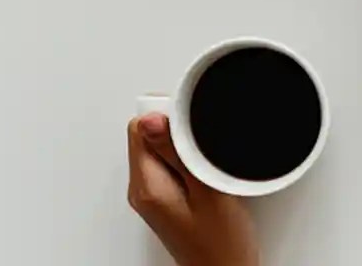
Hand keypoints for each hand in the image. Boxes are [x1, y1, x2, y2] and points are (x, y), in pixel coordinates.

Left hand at [127, 113, 259, 265]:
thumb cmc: (221, 243)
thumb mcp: (207, 191)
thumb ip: (177, 153)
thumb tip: (151, 119)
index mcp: (147, 187)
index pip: (140, 127)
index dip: (169, 119)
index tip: (192, 132)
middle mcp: (143, 190)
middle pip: (149, 136)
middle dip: (178, 133)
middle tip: (205, 153)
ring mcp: (152, 195)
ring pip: (160, 149)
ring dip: (185, 148)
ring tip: (208, 167)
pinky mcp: (165, 198)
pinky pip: (169, 164)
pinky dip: (189, 162)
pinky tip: (207, 175)